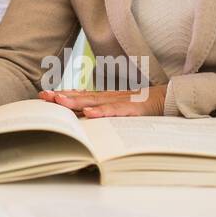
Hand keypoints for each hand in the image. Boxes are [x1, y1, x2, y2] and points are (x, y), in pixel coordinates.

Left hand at [37, 84, 167, 117]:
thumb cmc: (146, 106)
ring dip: (76, 101)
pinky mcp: (134, 108)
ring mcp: (122, 101)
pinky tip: (90, 114)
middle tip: (43, 96)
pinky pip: (116, 111)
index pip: (81, 95)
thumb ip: (107, 112)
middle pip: (83, 96)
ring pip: (95, 102)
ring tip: (59, 101)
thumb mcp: (122, 109)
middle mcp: (111, 97)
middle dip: (62, 96)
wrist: (171, 99)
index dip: (63, 94)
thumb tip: (86, 122)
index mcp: (107, 98)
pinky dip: (102, 112)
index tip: (43, 95)